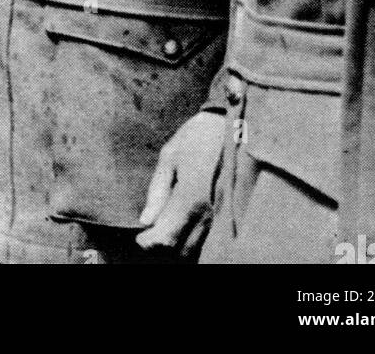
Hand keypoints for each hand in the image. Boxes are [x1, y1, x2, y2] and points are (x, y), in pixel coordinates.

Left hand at [136, 111, 225, 257]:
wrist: (234, 124)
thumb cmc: (196, 136)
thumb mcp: (170, 156)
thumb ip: (157, 191)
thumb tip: (145, 221)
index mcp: (190, 198)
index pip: (165, 237)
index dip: (148, 241)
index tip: (140, 236)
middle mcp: (208, 213)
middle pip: (181, 250)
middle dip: (163, 244)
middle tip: (153, 229)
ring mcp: (222, 215)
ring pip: (197, 248)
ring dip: (180, 242)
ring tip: (170, 223)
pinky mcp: (230, 212)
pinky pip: (210, 238)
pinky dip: (195, 237)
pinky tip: (188, 221)